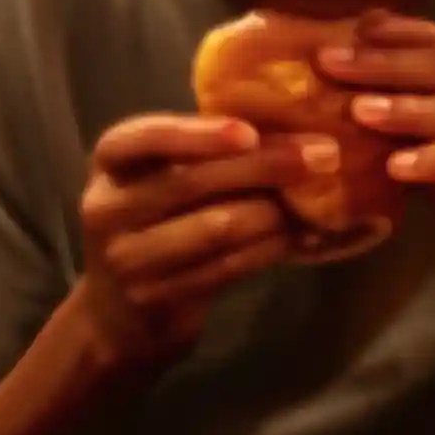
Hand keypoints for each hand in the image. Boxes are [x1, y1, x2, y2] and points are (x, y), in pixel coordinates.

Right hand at [77, 113, 339, 366]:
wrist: (120, 310)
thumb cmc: (158, 222)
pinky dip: (272, 249)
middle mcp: (110, 207)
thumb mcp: (162, 177)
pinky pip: (228, 266)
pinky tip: (305, 238)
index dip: (199, 134)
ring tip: (320, 201)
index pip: (147, 137)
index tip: (250, 133)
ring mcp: (129, 257)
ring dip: (277, 214)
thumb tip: (291, 124)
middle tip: (324, 156)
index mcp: (112, 161)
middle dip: (266, 166)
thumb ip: (205, 151)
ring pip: (218, 228)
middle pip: (195, 182)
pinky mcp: (159, 296)